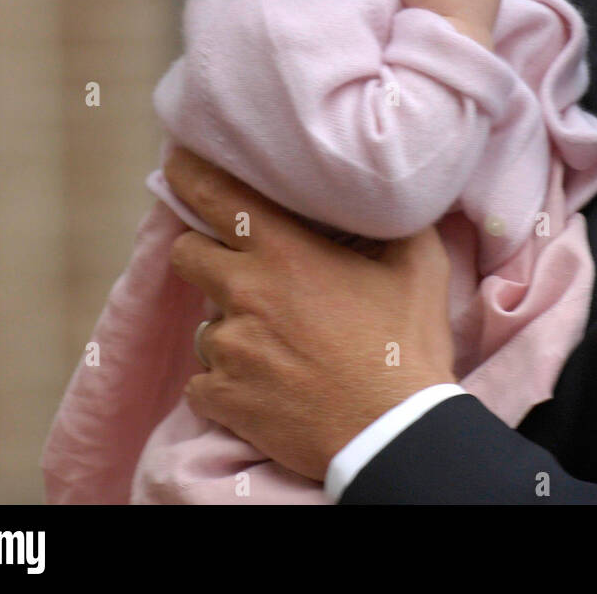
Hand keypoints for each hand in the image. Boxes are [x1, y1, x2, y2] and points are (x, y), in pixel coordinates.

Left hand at [164, 147, 457, 481]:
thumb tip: (384, 197)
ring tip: (276, 342)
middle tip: (239, 264)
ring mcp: (228, 350)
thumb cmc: (406, 345)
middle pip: (186, 254)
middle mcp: (244, 295)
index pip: (215, 197)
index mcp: (284, 254)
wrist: (391, 432)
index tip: (178, 163)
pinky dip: (228, 379)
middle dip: (204, 251)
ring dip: (230, 325)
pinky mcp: (222, 397)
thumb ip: (393, 221)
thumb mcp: (417, 264)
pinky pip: (205, 379)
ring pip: (205, 324)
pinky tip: (268, 381)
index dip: (190, 174)